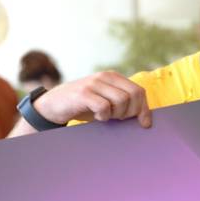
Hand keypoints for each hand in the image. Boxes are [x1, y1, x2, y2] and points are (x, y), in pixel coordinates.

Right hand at [34, 71, 151, 127]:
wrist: (54, 104)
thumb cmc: (84, 106)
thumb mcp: (106, 101)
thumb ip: (123, 103)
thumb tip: (146, 119)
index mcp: (113, 77)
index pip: (139, 91)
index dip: (144, 109)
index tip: (145, 124)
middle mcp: (105, 76)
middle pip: (133, 95)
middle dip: (130, 112)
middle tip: (118, 118)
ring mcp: (93, 84)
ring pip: (121, 100)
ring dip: (117, 114)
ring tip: (106, 116)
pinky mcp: (83, 94)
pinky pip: (104, 107)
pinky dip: (104, 116)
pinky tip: (97, 117)